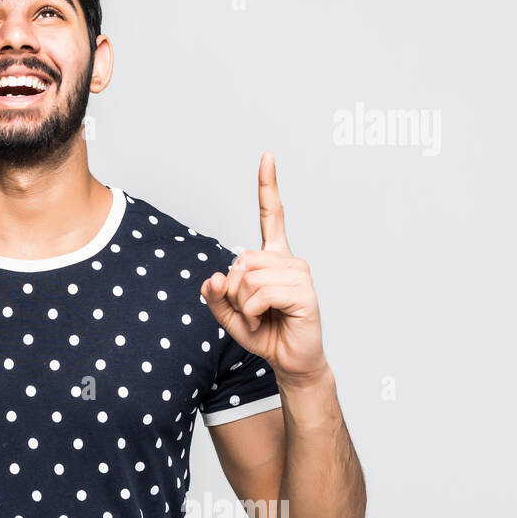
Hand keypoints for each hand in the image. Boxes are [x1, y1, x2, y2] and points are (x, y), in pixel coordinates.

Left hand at [199, 151, 327, 386]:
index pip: (272, 215)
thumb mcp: (228, 314)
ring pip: (245, 278)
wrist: (290, 361)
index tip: (267, 156)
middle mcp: (288, 260)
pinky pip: (258, 294)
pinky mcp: (304, 291)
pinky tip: (267, 321)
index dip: (268, 186)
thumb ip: (214, 295)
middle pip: (239, 261)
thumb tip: (212, 277)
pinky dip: (251, 313)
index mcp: (273, 258)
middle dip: (232, 292)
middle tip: (250, 312)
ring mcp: (299, 274)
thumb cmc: (264, 333)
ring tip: (259, 318)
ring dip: (241, 306)